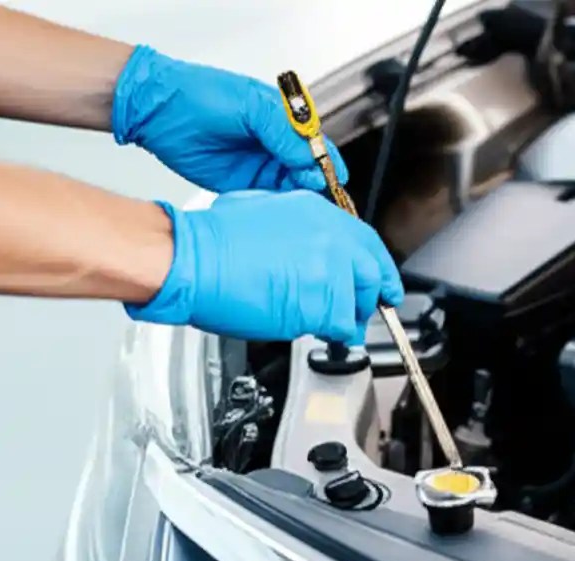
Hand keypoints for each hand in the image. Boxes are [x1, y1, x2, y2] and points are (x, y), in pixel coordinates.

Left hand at [111, 46, 347, 192]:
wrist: (158, 110)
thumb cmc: (199, 94)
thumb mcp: (249, 105)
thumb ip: (282, 131)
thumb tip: (308, 156)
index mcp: (283, 119)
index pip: (316, 143)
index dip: (327, 161)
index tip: (332, 178)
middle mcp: (275, 144)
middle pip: (308, 169)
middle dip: (317, 184)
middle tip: (320, 198)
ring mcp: (259, 165)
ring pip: (291, 187)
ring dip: (299, 198)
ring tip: (304, 209)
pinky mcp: (242, 185)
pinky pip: (268, 199)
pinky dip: (277, 207)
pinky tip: (282, 212)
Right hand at [126, 192, 403, 342]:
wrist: (191, 260)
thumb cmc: (210, 242)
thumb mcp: (261, 212)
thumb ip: (296, 230)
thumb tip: (306, 251)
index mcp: (316, 211)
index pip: (366, 243)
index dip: (378, 269)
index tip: (384, 285)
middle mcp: (330, 237)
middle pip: (372, 274)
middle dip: (367, 298)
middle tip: (357, 313)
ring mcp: (328, 269)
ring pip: (357, 303)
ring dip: (345, 320)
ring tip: (325, 326)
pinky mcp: (319, 301)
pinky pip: (339, 326)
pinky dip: (330, 335)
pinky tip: (311, 330)